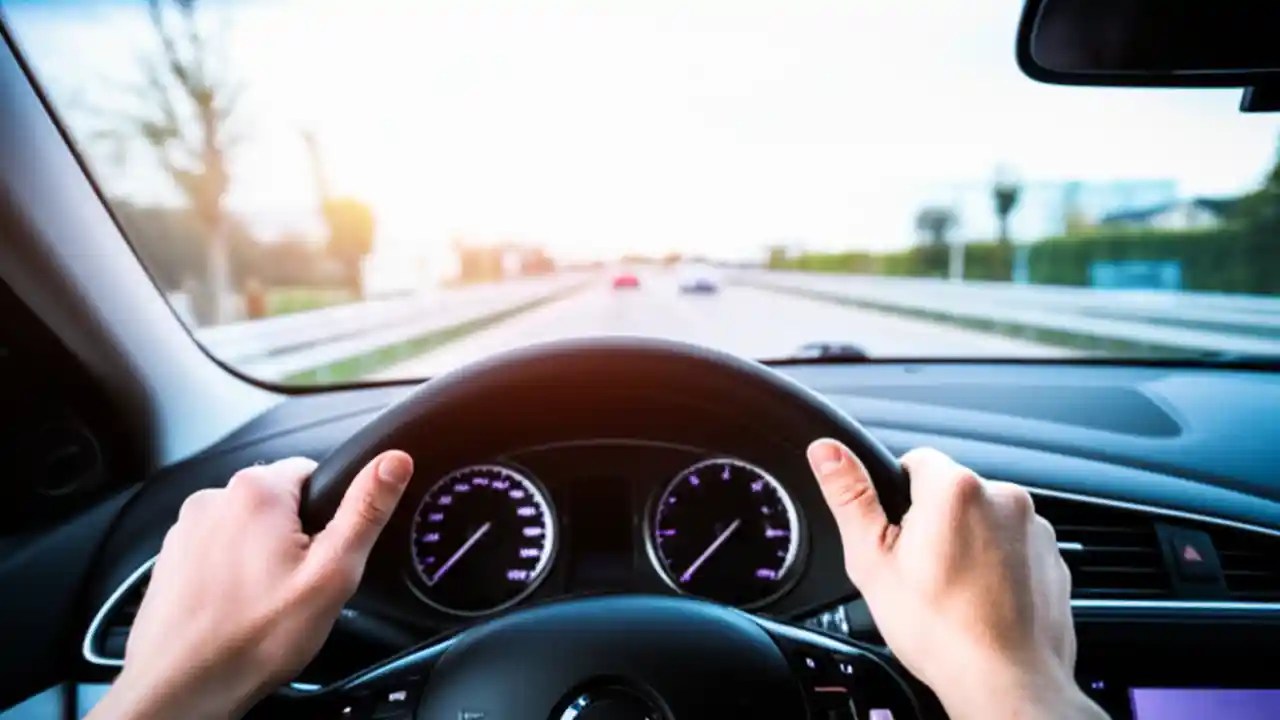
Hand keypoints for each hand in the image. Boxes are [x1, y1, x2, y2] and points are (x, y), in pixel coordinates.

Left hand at [89, 451, 414, 719]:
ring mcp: (185, 529)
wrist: (180, 689)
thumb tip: (393, 463)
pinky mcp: (170, 557)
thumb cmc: (253, 638)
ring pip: (247, 528)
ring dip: (260, 555)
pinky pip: (216, 551)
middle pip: (279, 502)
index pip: (313, 472)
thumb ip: (365, 511)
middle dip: (294, 537)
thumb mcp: (331, 575)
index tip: (322, 555)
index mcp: (257, 491)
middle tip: (298, 585)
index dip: (329, 515)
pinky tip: (236, 608)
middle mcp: (213, 499)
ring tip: (264, 602)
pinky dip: (230, 573)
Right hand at [806, 440, 1106, 719]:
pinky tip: (983, 599)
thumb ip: (850, 497)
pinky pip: (1014, 547)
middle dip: (934, 523)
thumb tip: (827, 451)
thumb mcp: (873, 561)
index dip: (898, 500)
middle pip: (952, 492)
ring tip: (955, 591)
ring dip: (969, 542)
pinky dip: (999, 565)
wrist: (1006, 683)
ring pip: (984, 520)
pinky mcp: (1054, 557)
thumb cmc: (940, 630)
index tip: (899, 539)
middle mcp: (1004, 497)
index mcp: (954, 488)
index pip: (915, 461)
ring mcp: (1036, 528)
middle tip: (922, 571)